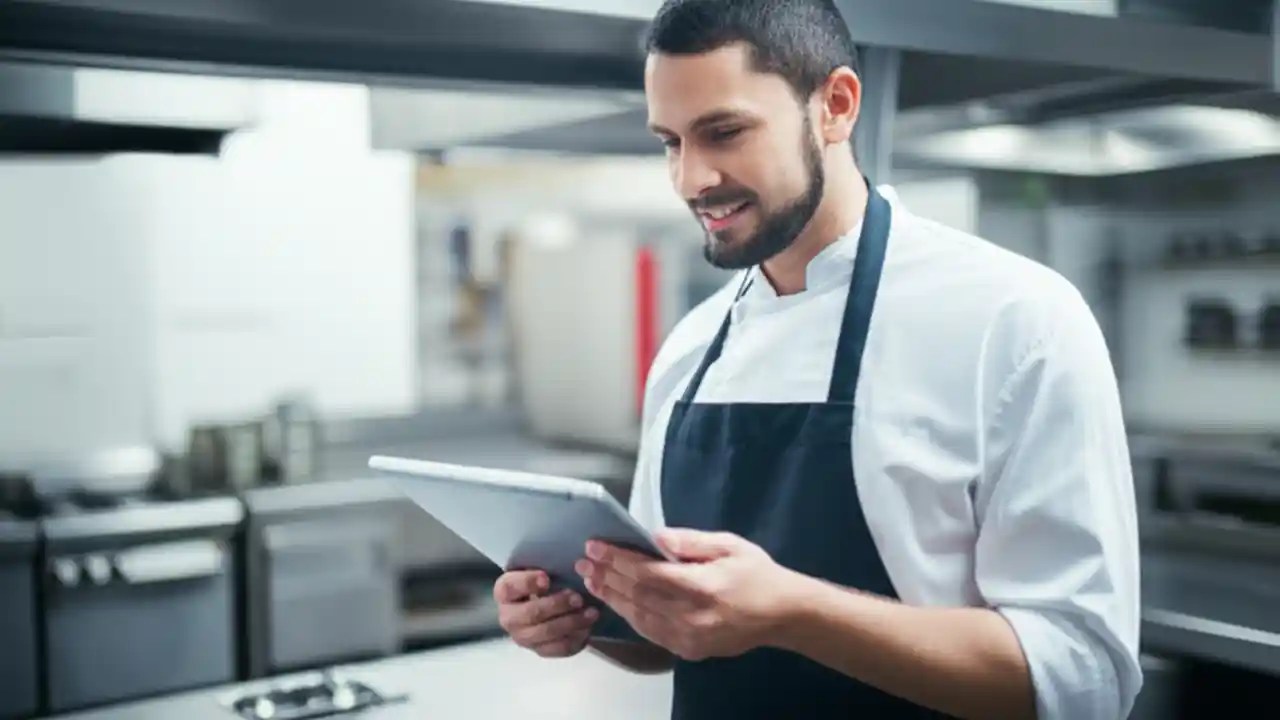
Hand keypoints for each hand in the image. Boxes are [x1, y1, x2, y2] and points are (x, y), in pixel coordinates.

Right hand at [495, 569, 599, 657]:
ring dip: (571, 623)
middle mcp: (508, 618)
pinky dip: (576, 638)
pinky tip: (588, 627)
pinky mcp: (540, 650)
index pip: (510, 587)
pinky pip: (559, 649)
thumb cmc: (540, 582)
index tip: (547, 578)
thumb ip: (544, 567)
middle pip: (532, 613)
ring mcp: (523, 637)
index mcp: (504, 592)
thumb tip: (559, 570)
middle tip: (578, 598)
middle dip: (557, 605)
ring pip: (547, 633)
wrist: (539, 604)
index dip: (528, 583)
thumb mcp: (537, 569)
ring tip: (591, 612)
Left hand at [576, 529, 797, 661]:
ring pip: (639, 617)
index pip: (648, 572)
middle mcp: (692, 616)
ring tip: (592, 581)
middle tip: (583, 561)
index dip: (618, 559)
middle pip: (638, 595)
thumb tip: (655, 537)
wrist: (784, 615)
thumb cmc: (757, 574)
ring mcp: (689, 638)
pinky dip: (631, 616)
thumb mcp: (730, 545)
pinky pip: (651, 632)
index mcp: (702, 586)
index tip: (596, 546)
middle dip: (607, 576)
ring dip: (612, 597)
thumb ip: (691, 541)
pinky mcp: (689, 651)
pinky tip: (617, 602)